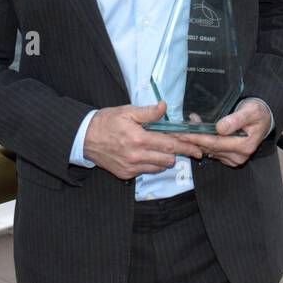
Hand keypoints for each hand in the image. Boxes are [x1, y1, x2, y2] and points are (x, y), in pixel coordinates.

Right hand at [83, 100, 204, 180]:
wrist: (84, 138)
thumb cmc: (106, 121)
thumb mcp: (127, 111)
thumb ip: (148, 112)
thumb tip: (165, 107)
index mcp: (138, 139)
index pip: (169, 145)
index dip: (186, 147)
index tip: (198, 149)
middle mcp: (136, 156)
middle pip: (168, 159)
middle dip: (177, 153)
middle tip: (180, 145)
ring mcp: (131, 167)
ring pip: (159, 167)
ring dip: (164, 159)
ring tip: (161, 148)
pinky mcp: (126, 174)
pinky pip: (147, 171)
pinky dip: (151, 163)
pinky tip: (147, 153)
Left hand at [175, 99, 271, 167]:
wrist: (263, 118)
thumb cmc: (257, 112)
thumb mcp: (250, 111)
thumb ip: (236, 119)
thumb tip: (221, 128)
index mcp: (245, 146)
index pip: (216, 143)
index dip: (199, 138)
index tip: (184, 133)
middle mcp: (239, 156)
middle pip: (210, 148)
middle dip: (192, 140)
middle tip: (175, 133)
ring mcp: (234, 159)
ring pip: (209, 150)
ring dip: (195, 141)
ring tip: (181, 130)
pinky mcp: (229, 158)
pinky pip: (211, 151)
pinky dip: (201, 142)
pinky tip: (192, 133)